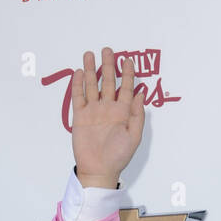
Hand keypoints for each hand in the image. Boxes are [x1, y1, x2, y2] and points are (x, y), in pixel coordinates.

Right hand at [71, 47, 144, 187]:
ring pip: (92, 86)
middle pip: (108, 82)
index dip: (128, 74)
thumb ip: (137, 115)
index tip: (128, 60)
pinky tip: (80, 72)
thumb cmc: (118, 156)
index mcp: (122, 113)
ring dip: (92, 70)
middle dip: (108, 66)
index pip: (126, 88)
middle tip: (108, 50)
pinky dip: (79, 84)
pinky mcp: (80, 116)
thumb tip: (141, 94)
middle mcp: (108, 109)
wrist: (99, 170)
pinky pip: (79, 97)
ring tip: (90, 54)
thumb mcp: (134, 136)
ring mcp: (93, 111)